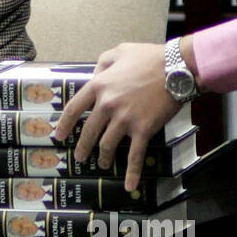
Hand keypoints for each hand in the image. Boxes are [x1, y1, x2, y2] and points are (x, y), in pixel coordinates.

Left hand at [54, 41, 182, 192]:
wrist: (178, 68)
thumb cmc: (150, 57)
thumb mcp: (120, 51)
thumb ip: (104, 62)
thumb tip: (96, 74)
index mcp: (99, 86)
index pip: (74, 109)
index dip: (64, 124)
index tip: (58, 136)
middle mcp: (107, 105)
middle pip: (88, 132)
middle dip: (82, 147)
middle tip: (80, 157)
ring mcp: (124, 119)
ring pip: (107, 145)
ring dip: (103, 158)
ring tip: (102, 164)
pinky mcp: (143, 130)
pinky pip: (135, 155)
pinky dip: (132, 173)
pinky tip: (129, 185)